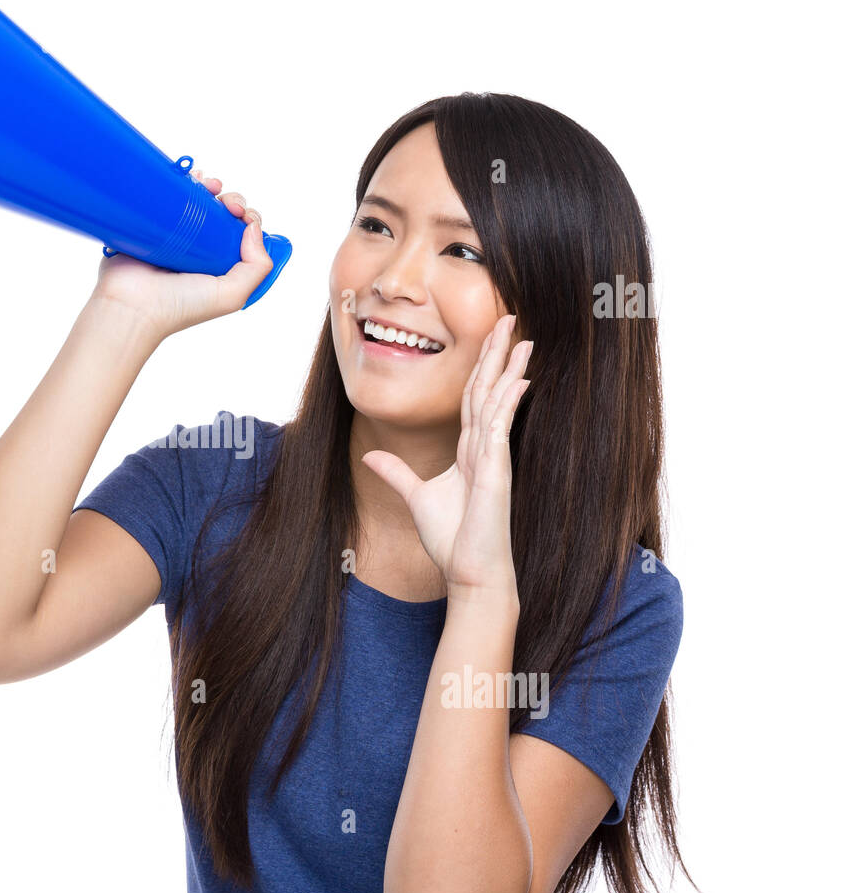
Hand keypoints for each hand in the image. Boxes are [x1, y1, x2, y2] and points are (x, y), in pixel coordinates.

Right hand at [91, 169, 272, 338]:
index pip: (243, 235)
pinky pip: (169, 197)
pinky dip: (181, 182)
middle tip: (226, 203)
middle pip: (224, 214)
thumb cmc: (179, 305)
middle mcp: (199, 251)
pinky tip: (190, 176)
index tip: (241, 215)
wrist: (131, 303)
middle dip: (232, 200)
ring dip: (209, 187)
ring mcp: (173, 236)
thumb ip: (256, 267)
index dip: (248, 218)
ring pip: (198, 202)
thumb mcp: (231, 296)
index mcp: (219, 267)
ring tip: (207, 184)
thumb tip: (252, 227)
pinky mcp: (150, 224)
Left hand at [360, 314, 532, 602]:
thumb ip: (396, 472)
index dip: (480, 368)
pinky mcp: (496, 472)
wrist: (468, 573)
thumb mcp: (415, 497)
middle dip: (499, 355)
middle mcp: (484, 449)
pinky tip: (518, 379)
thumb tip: (370, 456)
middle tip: (511, 319)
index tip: (491, 339)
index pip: (473, 399)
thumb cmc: (451, 541)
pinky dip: (507, 403)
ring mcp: (493, 459)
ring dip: (509, 369)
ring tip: (522, 337)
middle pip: (489, 391)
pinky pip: (500, 429)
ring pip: (498, 403)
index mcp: (468, 452)